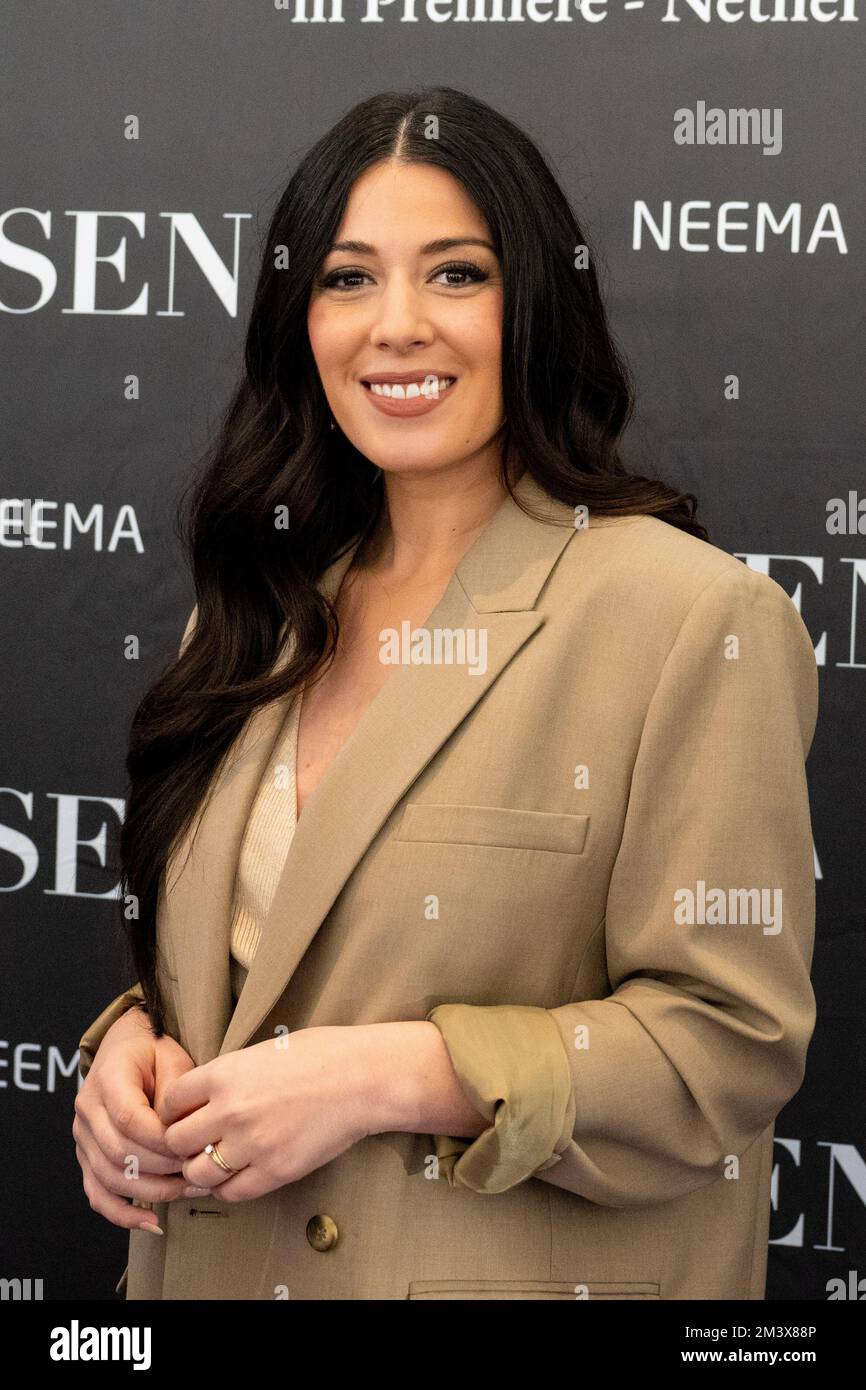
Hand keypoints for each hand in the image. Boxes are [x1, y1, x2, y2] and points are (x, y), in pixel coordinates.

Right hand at [73, 1006, 196, 1231]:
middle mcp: (87, 1110)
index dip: (162, 1141)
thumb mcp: (173, 1059)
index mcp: (108, 1079)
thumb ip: (176, 1096)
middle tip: (199, 1172)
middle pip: (120, 1152)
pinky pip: (97, 1193)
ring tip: (186, 1191)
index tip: (192, 1149)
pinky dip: (122, 1213)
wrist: (126, 1046)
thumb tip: (184, 1137)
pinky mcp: (86, 1156)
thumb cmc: (154, 1052)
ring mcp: (83, 1136)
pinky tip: (150, 1222)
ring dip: (150, 1191)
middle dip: (163, 1168)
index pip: (130, 1119)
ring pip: (110, 1177)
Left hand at [157, 1026, 387, 1201]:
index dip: (172, 1111)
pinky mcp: (275, 1171)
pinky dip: (228, 1187)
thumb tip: (205, 1097)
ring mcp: (252, 1145)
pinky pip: (232, 1192)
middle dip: (181, 1143)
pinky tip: (238, 1175)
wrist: (363, 1078)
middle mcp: (230, 1111)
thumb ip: (229, 1076)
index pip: (170, 1102)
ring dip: (201, 1170)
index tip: (183, 1115)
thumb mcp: (262, 1052)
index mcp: (224, 1074)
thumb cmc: (320, 1055)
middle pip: (176, 1141)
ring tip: (216, 1162)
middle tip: (195, 1143)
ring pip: (198, 1174)